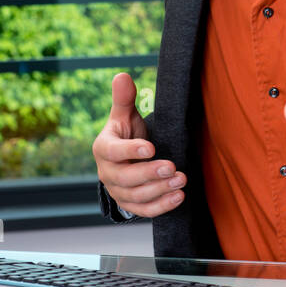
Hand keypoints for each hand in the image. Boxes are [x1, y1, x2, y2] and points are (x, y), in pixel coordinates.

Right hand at [91, 72, 185, 217]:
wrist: (124, 160)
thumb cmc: (126, 134)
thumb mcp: (124, 116)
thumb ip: (124, 98)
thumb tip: (122, 76)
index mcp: (103, 148)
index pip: (113, 152)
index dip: (131, 150)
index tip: (151, 148)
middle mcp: (107, 172)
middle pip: (125, 178)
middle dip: (150, 174)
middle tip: (173, 167)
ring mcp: (117, 191)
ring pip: (136, 196)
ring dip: (160, 190)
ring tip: (182, 180)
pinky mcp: (130, 204)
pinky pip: (144, 210)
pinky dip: (162, 206)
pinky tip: (179, 197)